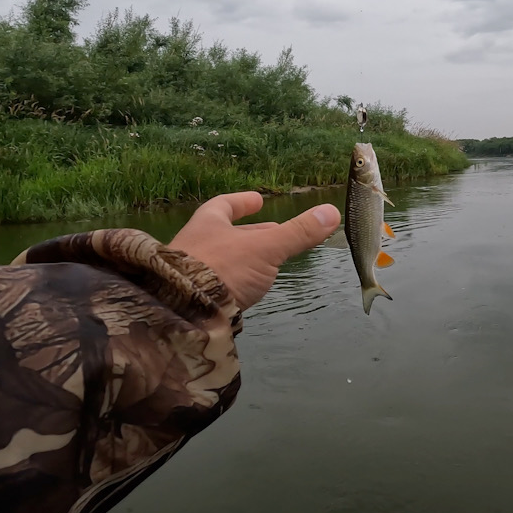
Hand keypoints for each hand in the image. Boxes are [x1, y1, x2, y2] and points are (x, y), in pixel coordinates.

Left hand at [169, 191, 340, 307]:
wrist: (181, 312)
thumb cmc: (223, 269)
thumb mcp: (266, 248)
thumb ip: (297, 233)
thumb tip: (332, 211)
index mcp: (208, 224)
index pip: (224, 205)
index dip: (243, 202)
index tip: (258, 200)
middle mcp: (195, 244)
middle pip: (226, 233)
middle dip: (252, 232)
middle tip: (276, 232)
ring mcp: (190, 273)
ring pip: (222, 258)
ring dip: (244, 257)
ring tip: (268, 261)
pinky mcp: (192, 298)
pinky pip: (218, 282)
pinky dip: (236, 280)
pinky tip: (248, 289)